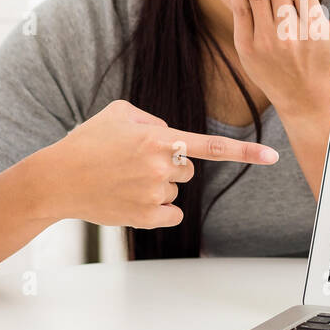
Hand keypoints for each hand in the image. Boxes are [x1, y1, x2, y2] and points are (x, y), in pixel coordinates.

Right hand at [42, 99, 278, 226]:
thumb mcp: (119, 112)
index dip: (245, 153)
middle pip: (188, 170)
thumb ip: (153, 118)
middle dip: (170, 166)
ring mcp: (152, 193)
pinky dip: (158, 209)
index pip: (211, 147)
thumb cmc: (88, 142)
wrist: (57, 179)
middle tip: (137, 163)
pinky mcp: (144, 216)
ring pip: (176, 191)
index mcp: (158, 137)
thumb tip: (172, 134)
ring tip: (124, 180)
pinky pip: (171, 214)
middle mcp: (159, 166)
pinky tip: (132, 198)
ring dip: (158, 187)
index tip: (273, 157)